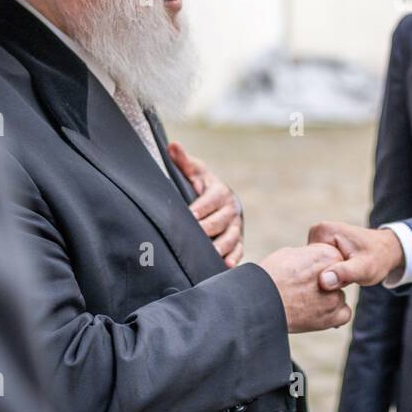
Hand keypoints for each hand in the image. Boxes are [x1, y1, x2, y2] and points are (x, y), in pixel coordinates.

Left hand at [168, 141, 242, 266]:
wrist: (221, 200)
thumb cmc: (201, 185)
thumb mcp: (194, 172)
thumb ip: (183, 161)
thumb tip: (172, 145)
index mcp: (220, 191)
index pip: (210, 200)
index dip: (201, 208)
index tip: (190, 215)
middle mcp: (231, 209)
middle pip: (220, 221)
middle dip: (207, 229)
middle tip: (194, 236)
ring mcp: (235, 226)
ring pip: (231, 237)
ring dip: (221, 246)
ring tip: (209, 253)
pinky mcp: (237, 241)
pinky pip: (238, 250)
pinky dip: (234, 258)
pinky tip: (226, 265)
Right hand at [258, 243, 350, 332]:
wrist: (260, 301)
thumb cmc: (270, 276)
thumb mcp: (289, 254)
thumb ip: (308, 256)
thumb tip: (312, 259)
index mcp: (326, 254)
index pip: (335, 260)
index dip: (322, 269)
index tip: (309, 275)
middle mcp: (335, 274)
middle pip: (338, 279)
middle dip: (327, 284)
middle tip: (307, 290)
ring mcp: (334, 297)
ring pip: (339, 297)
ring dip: (328, 300)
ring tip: (306, 303)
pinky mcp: (331, 316)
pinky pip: (343, 314)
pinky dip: (334, 315)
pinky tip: (318, 314)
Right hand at [307, 221, 405, 288]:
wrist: (386, 250)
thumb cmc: (378, 258)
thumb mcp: (364, 268)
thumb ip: (344, 273)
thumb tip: (323, 281)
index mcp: (322, 231)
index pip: (308, 262)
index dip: (323, 276)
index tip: (343, 276)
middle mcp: (316, 231)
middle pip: (308, 264)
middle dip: (323, 276)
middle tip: (345, 276)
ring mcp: (317, 238)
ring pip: (312, 267)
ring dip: (325, 276)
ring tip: (344, 274)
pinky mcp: (320, 247)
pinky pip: (317, 266)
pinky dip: (327, 274)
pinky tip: (340, 274)